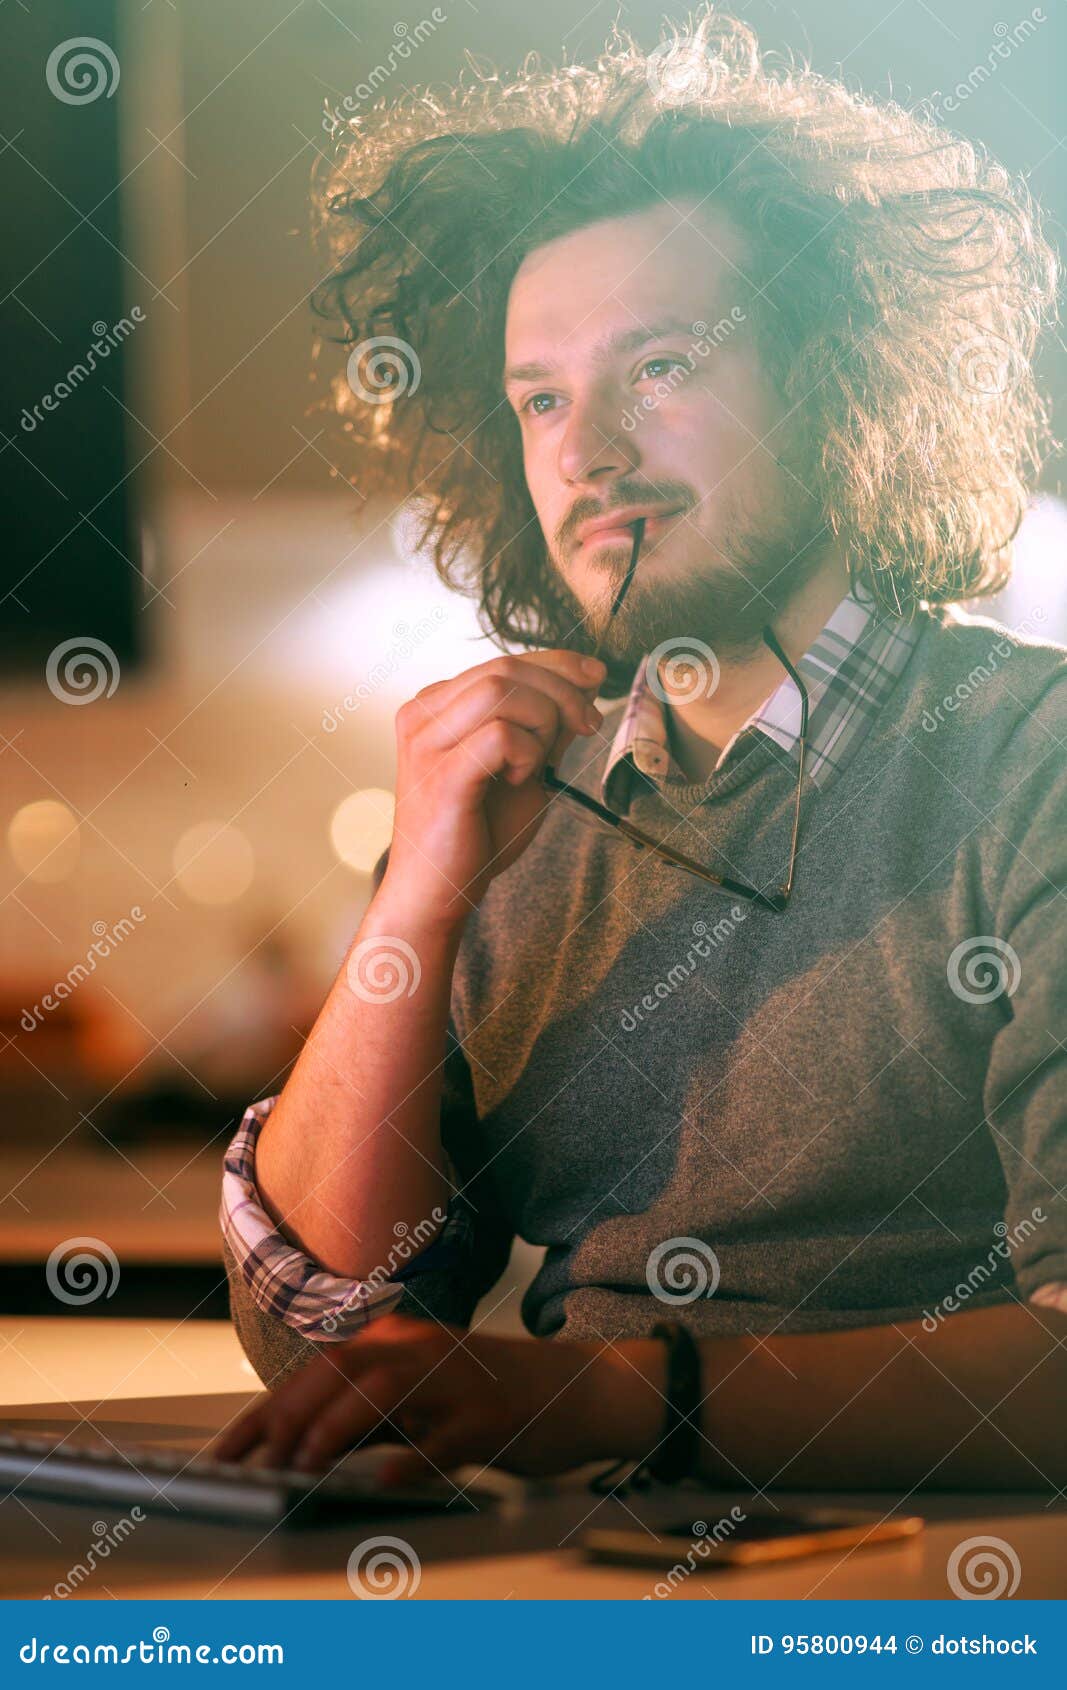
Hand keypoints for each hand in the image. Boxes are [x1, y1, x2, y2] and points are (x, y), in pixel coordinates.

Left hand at [209, 1313, 664, 1484]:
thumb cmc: (488, 1396)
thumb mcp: (419, 1395)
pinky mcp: (488, 1418)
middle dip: (289, 1416)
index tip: (224, 1452)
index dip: (263, 1412)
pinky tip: (384, 1479)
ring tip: (306, 1462)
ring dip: (338, 1425)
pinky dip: (410, 1458)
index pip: (313, 1371)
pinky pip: (443, 1438)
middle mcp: (419, 1350)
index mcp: (395, 1341)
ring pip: (385, 1390)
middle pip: (340, 1370)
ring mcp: (455, 1382)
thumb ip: (363, 1414)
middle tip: (258, 1462)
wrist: (576, 1387)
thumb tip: (294, 1449)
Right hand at [381, 650, 606, 928]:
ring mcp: (426, 742)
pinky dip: (526, 752)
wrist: (437, 892)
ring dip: (542, 720)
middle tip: (588, 724)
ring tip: (538, 762)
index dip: (557, 663)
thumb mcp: (520, 769)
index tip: (595, 677)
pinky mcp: (442, 774)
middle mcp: (423, 714)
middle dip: (562, 690)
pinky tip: (518, 779)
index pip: (503, 661)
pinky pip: (500, 735)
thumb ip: (544, 729)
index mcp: (435, 706)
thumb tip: (585, 688)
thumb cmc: (475, 833)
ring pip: (502, 690)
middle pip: (505, 667)